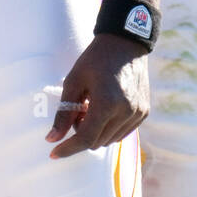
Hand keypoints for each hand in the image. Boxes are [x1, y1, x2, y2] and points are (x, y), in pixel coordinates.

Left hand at [46, 33, 149, 159]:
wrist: (125, 43)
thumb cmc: (95, 59)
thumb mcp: (74, 81)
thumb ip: (64, 112)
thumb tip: (52, 138)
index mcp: (107, 103)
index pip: (86, 138)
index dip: (68, 148)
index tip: (54, 152)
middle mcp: (125, 112)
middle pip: (97, 142)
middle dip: (81, 134)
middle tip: (77, 111)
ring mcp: (137, 114)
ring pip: (109, 140)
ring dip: (95, 132)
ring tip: (91, 108)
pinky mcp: (143, 113)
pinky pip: (122, 133)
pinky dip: (109, 128)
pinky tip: (104, 109)